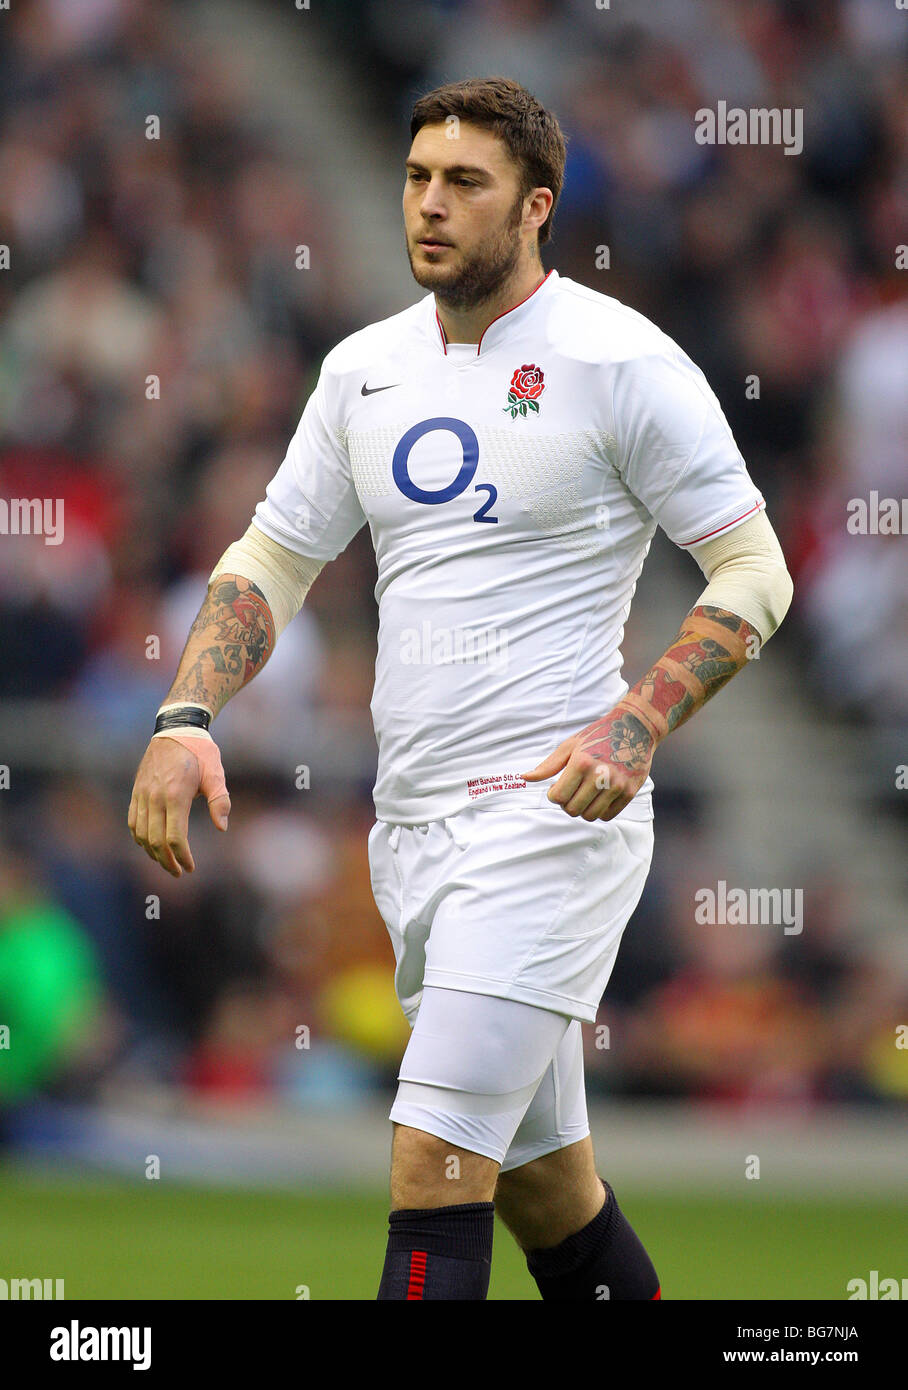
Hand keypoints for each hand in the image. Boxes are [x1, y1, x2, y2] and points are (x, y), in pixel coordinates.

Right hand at [127, 735, 229, 876]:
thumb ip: (220, 801)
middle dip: (167, 861)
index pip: (174, 837)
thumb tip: (221, 827)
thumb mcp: (216, 773)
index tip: (191, 867)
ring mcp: (142, 795)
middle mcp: (154, 797)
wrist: (175, 728)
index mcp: (176, 794)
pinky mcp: (136, 792)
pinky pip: (133, 822)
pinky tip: (150, 846)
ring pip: (141, 835)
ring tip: (167, 863)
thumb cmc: (200, 751)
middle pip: (155, 841)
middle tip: (179, 872)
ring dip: (152, 854)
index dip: (182, 856)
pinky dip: (139, 839)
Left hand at [522, 705, 655, 820]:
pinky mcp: (630, 792)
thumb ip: (548, 766)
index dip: (554, 795)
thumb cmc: (598, 736)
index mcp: (582, 763)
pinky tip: (598, 797)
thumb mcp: (570, 746)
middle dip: (567, 804)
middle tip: (571, 791)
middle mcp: (600, 775)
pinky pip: (608, 815)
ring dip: (582, 809)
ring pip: (590, 816)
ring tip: (584, 794)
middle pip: (573, 810)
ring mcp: (617, 785)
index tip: (558, 787)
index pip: (558, 797)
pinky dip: (599, 811)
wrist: (635, 729)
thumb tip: (525, 777)